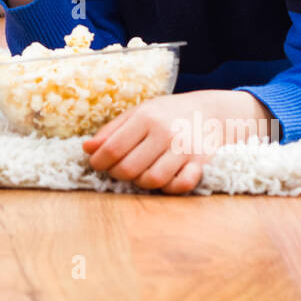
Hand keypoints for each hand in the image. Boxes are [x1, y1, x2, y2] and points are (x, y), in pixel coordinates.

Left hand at [82, 90, 275, 193]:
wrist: (212, 111)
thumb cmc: (169, 113)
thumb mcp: (139, 112)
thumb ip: (112, 130)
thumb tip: (87, 148)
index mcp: (146, 117)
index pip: (112, 148)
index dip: (98, 161)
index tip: (97, 164)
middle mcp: (166, 133)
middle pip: (129, 168)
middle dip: (118, 174)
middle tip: (119, 170)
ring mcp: (185, 149)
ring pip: (153, 180)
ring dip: (141, 182)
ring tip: (140, 173)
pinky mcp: (201, 163)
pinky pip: (180, 186)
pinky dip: (168, 188)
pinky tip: (164, 179)